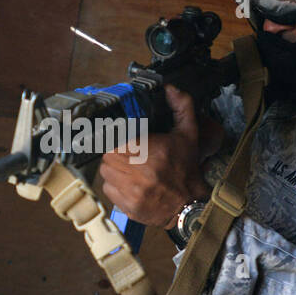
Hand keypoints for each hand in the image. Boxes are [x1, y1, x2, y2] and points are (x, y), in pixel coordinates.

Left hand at [99, 85, 211, 228]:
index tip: (125, 140)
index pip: (114, 137)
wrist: (190, 205)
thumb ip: (182, 107)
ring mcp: (130, 190)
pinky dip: (115, 186)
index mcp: (147, 150)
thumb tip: (171, 89)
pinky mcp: (126, 205)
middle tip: (129, 154)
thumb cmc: (186, 169)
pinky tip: (130, 183)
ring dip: (114, 168)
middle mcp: (136, 171)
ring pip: (105, 171)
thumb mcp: (188, 134)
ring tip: (130, 168)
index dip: (117, 137)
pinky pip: (108, 190)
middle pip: (107, 154)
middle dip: (116, 152)